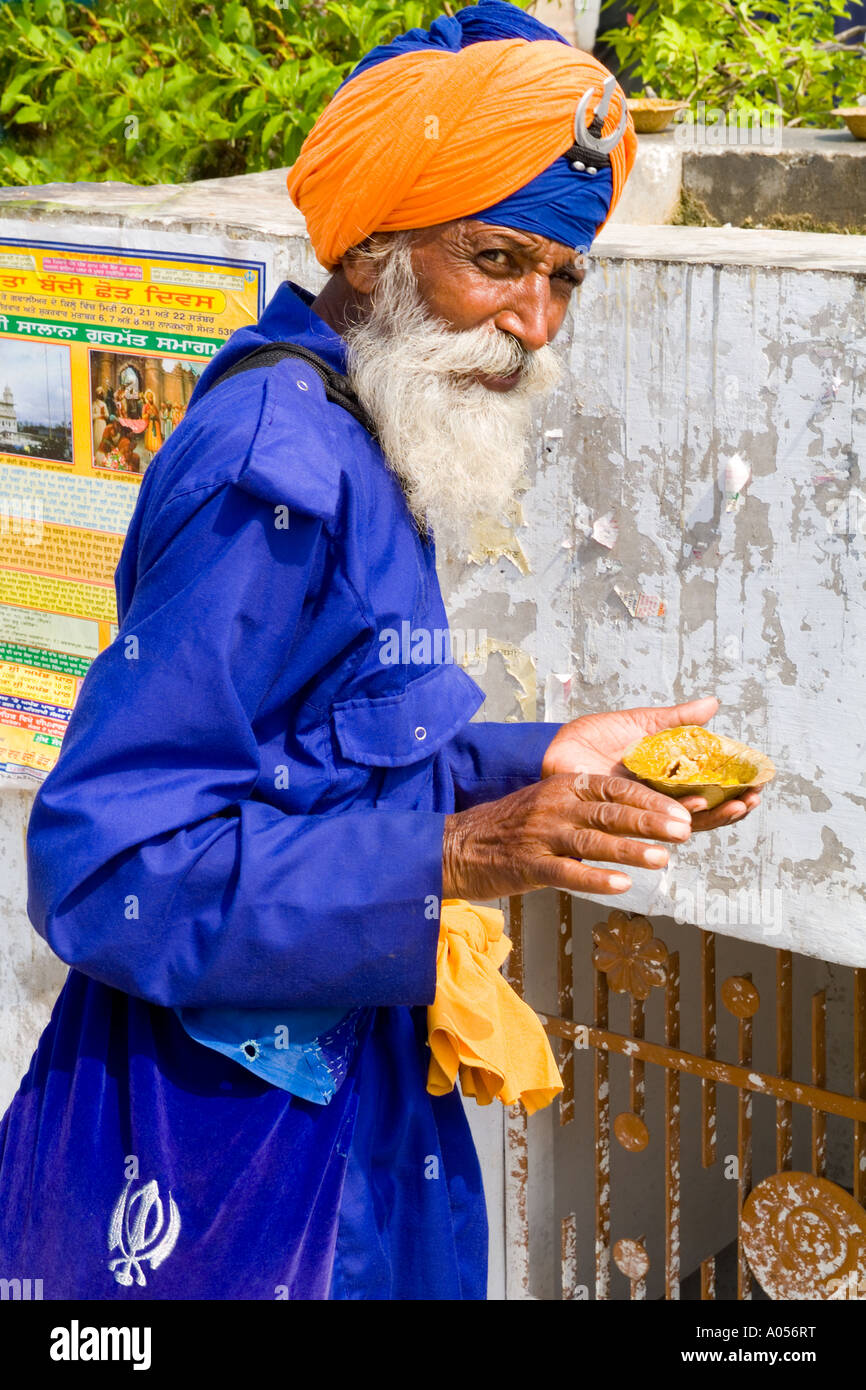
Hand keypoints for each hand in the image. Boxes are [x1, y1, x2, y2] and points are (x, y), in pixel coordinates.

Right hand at [442, 772, 693, 901]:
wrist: (458, 845)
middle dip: (650, 821)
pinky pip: (566, 873)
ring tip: (661, 859)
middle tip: (685, 831)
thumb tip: (638, 816)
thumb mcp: (550, 802)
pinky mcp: (528, 865)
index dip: (651, 799)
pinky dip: (595, 879)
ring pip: (592, 842)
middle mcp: (555, 806)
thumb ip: (588, 806)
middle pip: (610, 812)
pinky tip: (620, 885)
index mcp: (564, 786)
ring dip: (629, 850)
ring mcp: (541, 836)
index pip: (615, 789)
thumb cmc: (511, 827)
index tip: (683, 810)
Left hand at [539, 695, 762, 833]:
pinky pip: (651, 823)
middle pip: (705, 810)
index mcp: (666, 777)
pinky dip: (675, 818)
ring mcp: (641, 810)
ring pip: (685, 822)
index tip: (758, 783)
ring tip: (735, 805)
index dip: (735, 788)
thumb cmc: (592, 737)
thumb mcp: (641, 722)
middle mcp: (657, 799)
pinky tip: (695, 812)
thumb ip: (676, 719)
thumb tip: (713, 704)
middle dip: (733, 806)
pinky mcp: (622, 817)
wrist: (554, 748)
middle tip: (752, 799)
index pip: (710, 788)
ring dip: (714, 815)